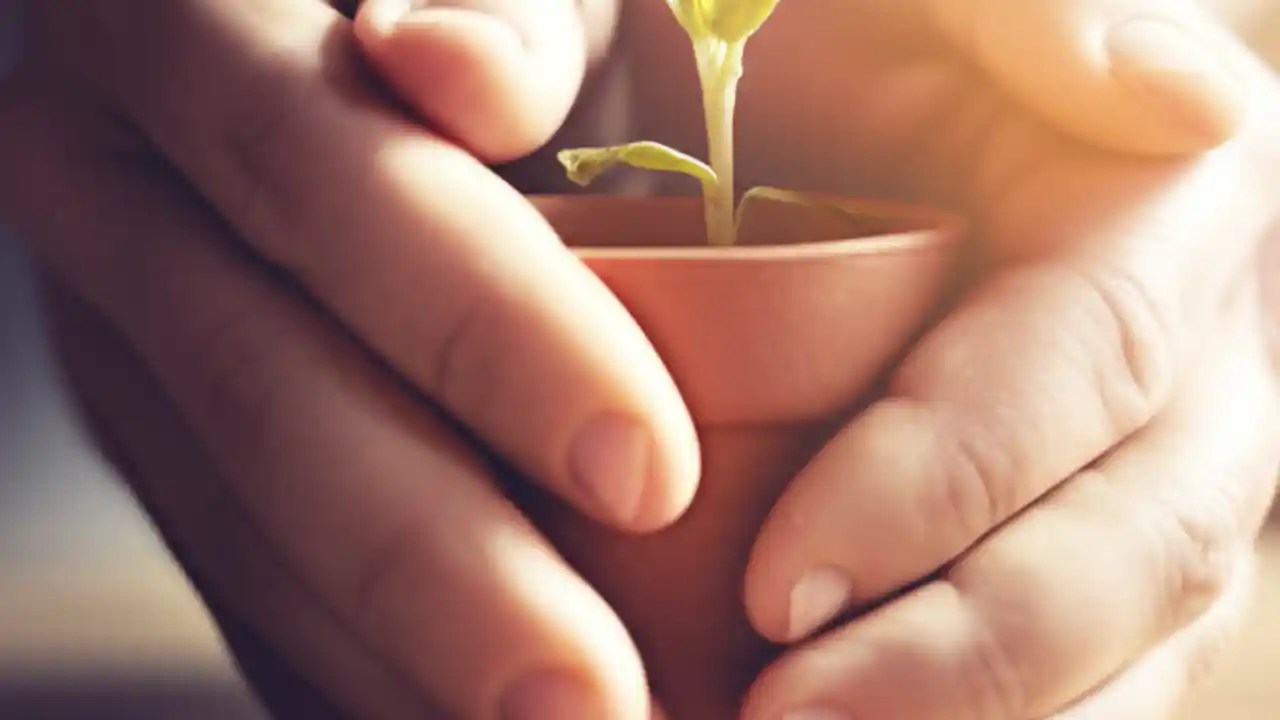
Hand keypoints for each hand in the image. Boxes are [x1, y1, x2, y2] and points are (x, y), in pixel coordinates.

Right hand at [0, 1, 698, 717]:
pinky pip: (233, 573)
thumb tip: (457, 72)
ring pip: (233, 521)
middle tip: (588, 699)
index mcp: (188, 32)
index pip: (323, 177)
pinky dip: (350, 668)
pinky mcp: (149, 434)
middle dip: (435, 564)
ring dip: (391, 660)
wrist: (297, 68)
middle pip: (261, 395)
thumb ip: (500, 2)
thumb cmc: (471, 9)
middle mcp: (114, 190)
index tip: (650, 474)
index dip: (481, 329)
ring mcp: (116, 333)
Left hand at [623, 0, 1279, 716]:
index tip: (785, 585)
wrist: (862, 114)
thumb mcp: (935, 0)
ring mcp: (1177, 475)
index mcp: (1174, 212)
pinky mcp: (1118, 555)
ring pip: (1131, 646)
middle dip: (962, 660)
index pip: (1081, 369)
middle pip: (1132, 546)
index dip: (942, 484)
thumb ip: (1039, 8)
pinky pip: (1095, 684)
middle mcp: (1209, 365)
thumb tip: (1193, 98)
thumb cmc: (870, 42)